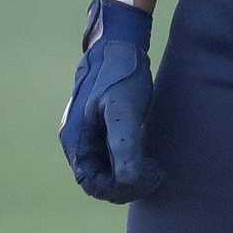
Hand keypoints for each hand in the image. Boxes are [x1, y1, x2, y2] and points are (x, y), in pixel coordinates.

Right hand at [59, 0, 163, 203]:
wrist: (117, 43)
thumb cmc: (121, 74)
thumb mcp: (124, 108)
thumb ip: (124, 144)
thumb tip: (126, 181)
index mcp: (76, 139)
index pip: (93, 184)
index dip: (120, 189)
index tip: (148, 177)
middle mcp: (76, 139)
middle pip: (98, 181)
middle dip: (127, 183)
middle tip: (156, 172)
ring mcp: (85, 133)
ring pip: (104, 170)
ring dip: (127, 174)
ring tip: (153, 166)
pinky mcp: (97, 126)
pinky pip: (108, 156)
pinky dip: (126, 161)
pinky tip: (145, 153)